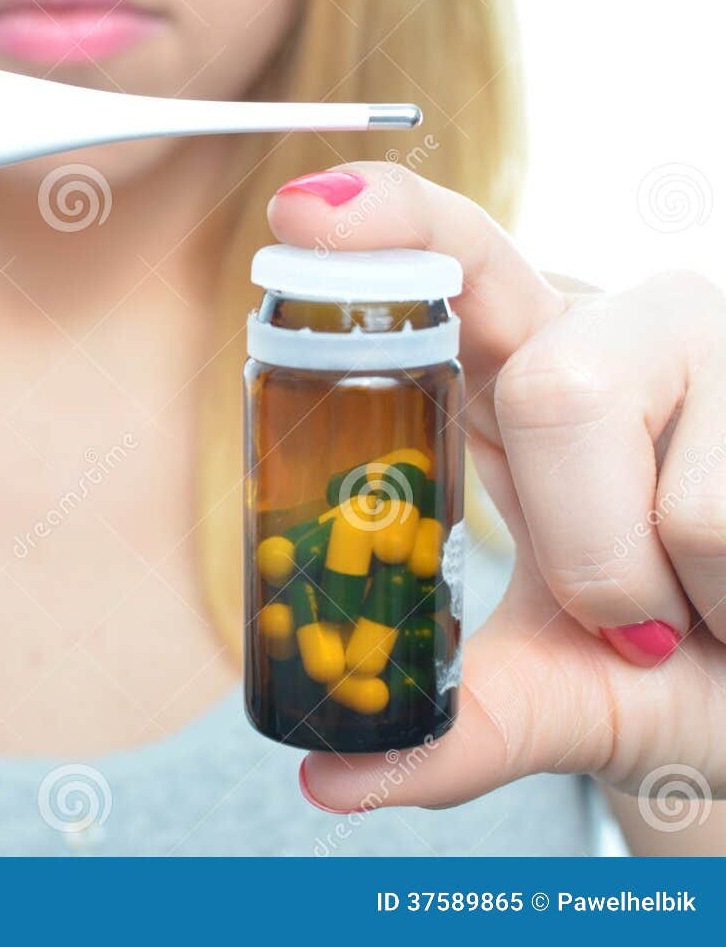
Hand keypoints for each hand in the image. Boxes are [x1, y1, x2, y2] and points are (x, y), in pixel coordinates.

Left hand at [268, 163, 725, 821]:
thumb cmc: (672, 665)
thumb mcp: (555, 694)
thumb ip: (454, 727)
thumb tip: (325, 779)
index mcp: (532, 372)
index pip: (462, 265)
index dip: (392, 224)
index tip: (304, 211)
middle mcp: (632, 333)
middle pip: (557, 392)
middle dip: (583, 545)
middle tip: (626, 613)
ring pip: (673, 496)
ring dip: (681, 597)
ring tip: (707, 604)